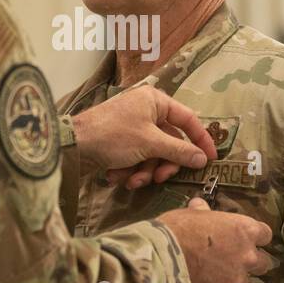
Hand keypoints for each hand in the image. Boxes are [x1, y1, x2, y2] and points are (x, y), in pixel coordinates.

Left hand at [72, 86, 216, 188]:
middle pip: (169, 142)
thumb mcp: (150, 144)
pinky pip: (136, 157)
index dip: (201, 140)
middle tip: (159, 178)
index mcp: (155, 101)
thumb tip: (203, 159)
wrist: (72, 145)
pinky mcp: (120, 142)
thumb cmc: (113, 136)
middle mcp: (145, 110)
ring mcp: (132, 126)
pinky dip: (130, 169)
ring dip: (144, 171)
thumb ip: (180, 151)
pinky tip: (117, 176)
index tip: (211, 159)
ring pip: (153, 154)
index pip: (188, 119)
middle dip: (163, 163)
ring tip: (131, 181)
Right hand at [158, 197, 273, 282]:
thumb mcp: (192, 214)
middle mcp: (247, 256)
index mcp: (245, 230)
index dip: (255, 236)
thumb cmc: (178, 228)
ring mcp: (235, 279)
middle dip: (252, 262)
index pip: (265, 234)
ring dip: (235, 279)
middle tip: (235, 259)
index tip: (244, 237)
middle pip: (264, 263)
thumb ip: (204, 212)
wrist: (162, 258)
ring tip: (217, 276)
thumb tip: (200, 207)